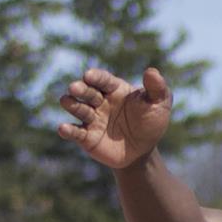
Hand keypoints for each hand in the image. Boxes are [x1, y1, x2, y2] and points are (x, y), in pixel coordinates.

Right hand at [57, 66, 173, 168]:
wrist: (144, 151)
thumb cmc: (151, 122)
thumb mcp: (159, 104)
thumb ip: (157, 88)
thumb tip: (152, 71)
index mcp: (114, 89)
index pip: (102, 79)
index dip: (95, 77)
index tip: (89, 75)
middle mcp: (99, 101)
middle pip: (87, 92)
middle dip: (80, 89)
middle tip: (75, 88)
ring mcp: (92, 119)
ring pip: (78, 109)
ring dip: (72, 105)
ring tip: (66, 101)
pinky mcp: (87, 138)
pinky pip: (75, 133)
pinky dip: (68, 130)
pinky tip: (62, 129)